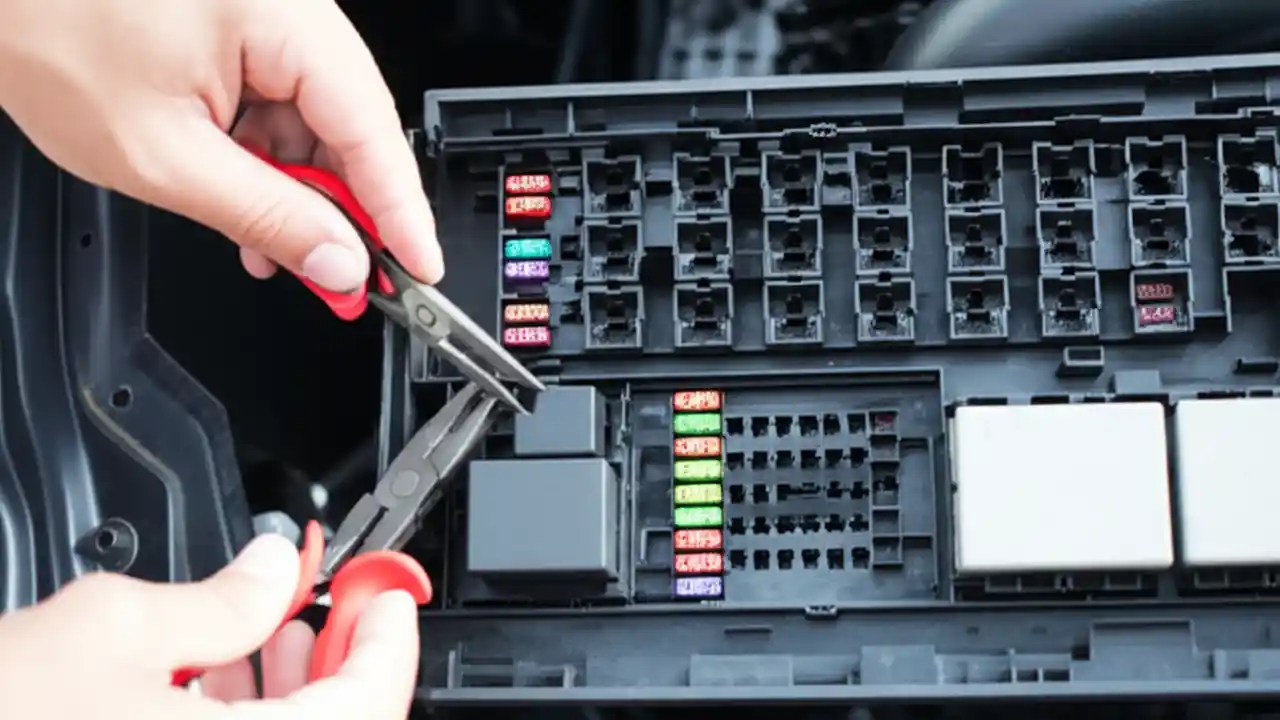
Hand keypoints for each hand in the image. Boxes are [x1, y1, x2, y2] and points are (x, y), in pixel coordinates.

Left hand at [0, 0, 442, 290]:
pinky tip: (251, 202)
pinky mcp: (240, 26)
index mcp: (279, 17)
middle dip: (347, 208)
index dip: (399, 209)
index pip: (371, 128)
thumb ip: (264, 215)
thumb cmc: (45, 34)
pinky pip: (281, 100)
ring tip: (273, 248)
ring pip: (317, 117)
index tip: (419, 267)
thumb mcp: (163, 156)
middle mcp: (286, 7)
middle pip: (352, 122)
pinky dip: (270, 155)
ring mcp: (263, 14)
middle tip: (348, 277)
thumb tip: (338, 259)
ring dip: (302, 186)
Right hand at [0, 534, 420, 719]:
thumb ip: (221, 598)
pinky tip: (210, 675)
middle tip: (333, 602)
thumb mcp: (113, 627)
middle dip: (339, 660)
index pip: (371, 707)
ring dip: (290, 690)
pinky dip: (236, 719)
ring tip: (275, 627)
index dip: (390, 640)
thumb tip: (273, 569)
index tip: (387, 594)